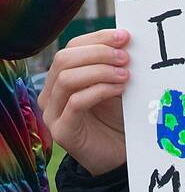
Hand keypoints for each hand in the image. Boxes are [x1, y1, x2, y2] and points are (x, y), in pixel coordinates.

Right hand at [39, 28, 129, 175]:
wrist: (120, 154)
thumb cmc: (118, 117)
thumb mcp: (117, 84)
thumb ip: (115, 63)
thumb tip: (126, 38)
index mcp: (62, 77)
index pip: (72, 47)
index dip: (98, 38)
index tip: (125, 36)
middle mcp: (51, 94)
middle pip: (64, 59)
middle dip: (98, 53)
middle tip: (125, 57)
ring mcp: (52, 113)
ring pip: (66, 79)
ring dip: (99, 71)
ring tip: (125, 75)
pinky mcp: (62, 131)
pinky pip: (75, 102)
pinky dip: (99, 90)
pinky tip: (120, 89)